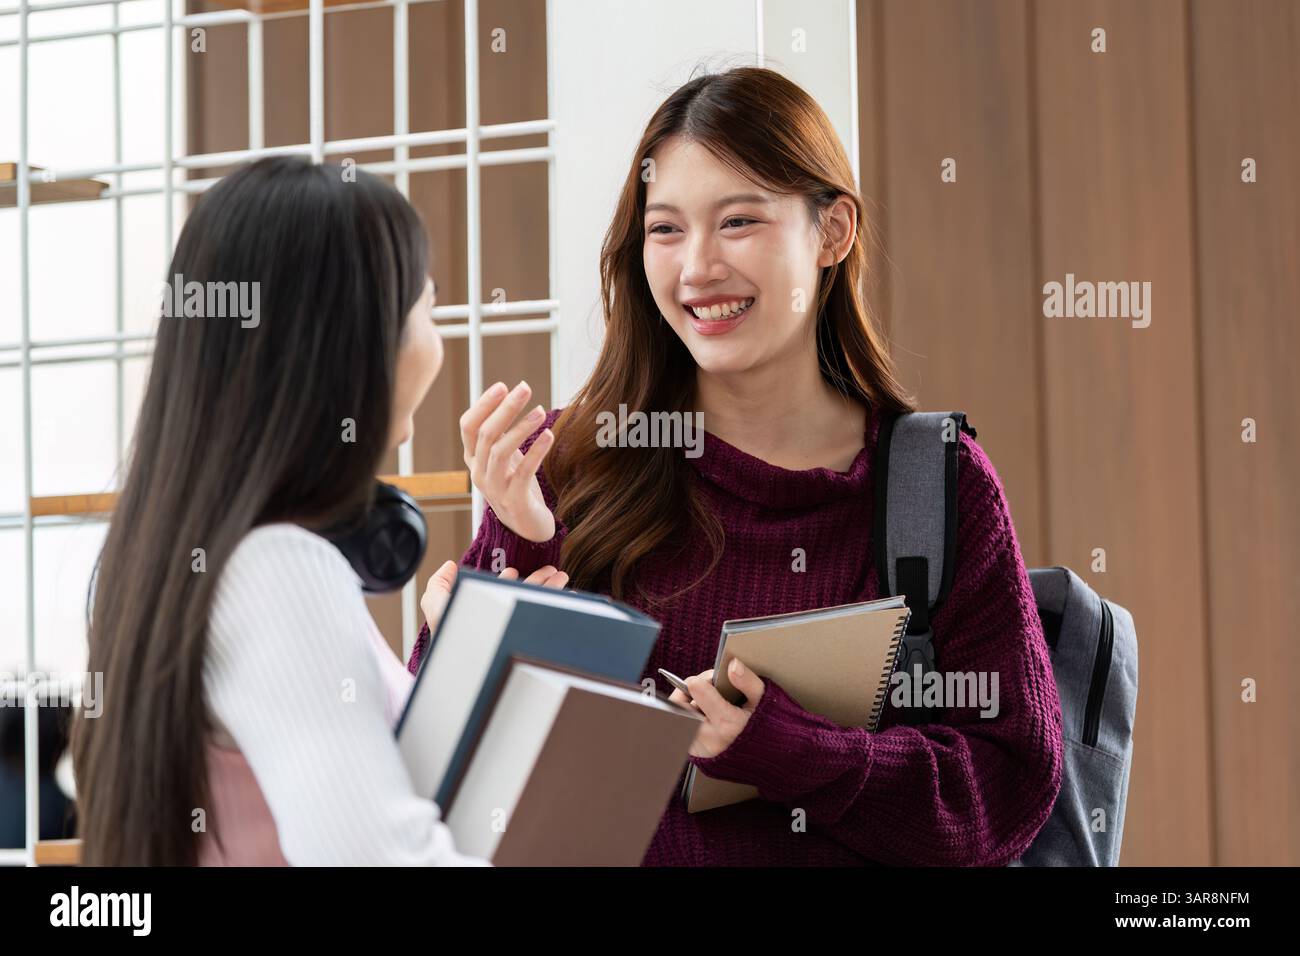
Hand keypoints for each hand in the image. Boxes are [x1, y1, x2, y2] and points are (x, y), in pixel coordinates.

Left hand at [421, 560, 568, 630]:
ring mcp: (518, 629)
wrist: (472, 663)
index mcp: (485, 612)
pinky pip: (553, 619)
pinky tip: (570, 598)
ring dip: (553, 588)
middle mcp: (503, 621)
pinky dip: (564, 606)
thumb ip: (439, 584)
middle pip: (524, 596)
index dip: (506, 579)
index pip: (498, 594)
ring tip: (563, 576)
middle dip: (539, 580)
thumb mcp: (437, 605)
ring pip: (539, 603)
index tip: (514, 571)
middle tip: (552, 570)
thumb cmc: (453, 634)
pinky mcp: (534, 638)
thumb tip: (449, 564)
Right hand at [459, 381, 555, 542]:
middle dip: (505, 409)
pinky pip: (523, 473)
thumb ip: (502, 433)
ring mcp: (494, 488)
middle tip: (525, 388)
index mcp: (474, 459)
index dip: (483, 405)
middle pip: (486, 434)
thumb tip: (509, 396)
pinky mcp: (514, 501)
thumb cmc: (516, 484)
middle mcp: (479, 473)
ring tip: (540, 411)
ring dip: (521, 428)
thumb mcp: (506, 456)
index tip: (503, 386)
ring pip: (500, 452)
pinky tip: (549, 435)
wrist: (527, 527)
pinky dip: (536, 452)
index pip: (468, 426)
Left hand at [667, 658, 765, 758]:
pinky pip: (681, 729)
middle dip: (690, 691)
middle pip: (680, 702)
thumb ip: (747, 680)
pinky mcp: (695, 753)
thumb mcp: (764, 700)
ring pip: (678, 716)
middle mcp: (709, 737)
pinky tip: (705, 718)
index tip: (716, 681)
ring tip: (707, 705)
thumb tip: (732, 664)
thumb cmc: (766, 727)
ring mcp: (700, 748)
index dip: (705, 678)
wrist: (769, 758)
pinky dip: (689, 719)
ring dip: (688, 705)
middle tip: (707, 691)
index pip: (696, 688)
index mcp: (727, 723)